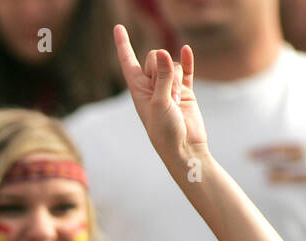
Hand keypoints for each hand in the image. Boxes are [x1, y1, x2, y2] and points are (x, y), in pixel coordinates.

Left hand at [112, 24, 208, 173]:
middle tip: (166, 95)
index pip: (128, 61)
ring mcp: (169, 87)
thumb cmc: (165, 132)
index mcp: (137, 90)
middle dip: (162, 69)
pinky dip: (187, 60)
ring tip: (176, 101)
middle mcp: (151, 86)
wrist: (185, 149)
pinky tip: (187, 50)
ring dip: (176, 77)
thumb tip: (162, 51)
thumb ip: (162, 77)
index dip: (123, 44)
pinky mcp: (185, 91)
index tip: (118, 26)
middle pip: (154, 57)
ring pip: (171, 63)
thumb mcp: (160, 103)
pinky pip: (186, 70)